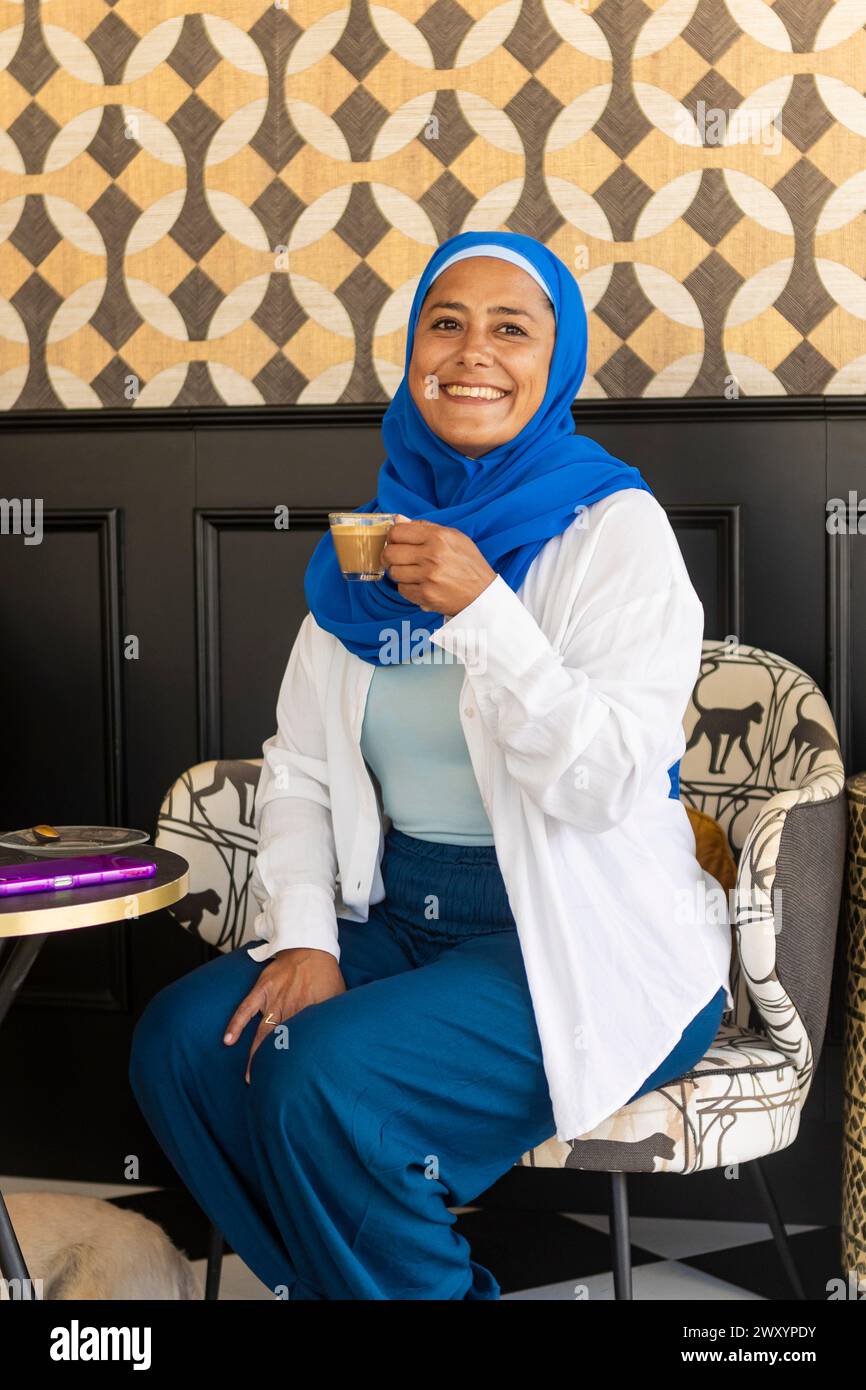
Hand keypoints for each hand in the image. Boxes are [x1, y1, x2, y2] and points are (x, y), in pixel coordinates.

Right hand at [223, 947, 345, 1083]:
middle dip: (275, 1065)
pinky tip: (228, 1040)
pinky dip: (236, 1024)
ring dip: (256, 1055)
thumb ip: (336, 1015)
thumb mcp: (338, 994)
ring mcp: (274, 999)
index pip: (304, 1042)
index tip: (297, 1081)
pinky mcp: (261, 990)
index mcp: (310, 1011)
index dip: (299, 1062)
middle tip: (271, 1087)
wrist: (309, 945)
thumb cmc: (325, 973)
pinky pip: (245, 1009)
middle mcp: (290, 1008)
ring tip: (250, 1077)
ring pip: (262, 1032)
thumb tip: (347, 1034)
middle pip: (282, 1042)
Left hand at [382, 516, 495, 617]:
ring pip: (394, 572)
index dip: (392, 537)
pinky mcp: (426, 595)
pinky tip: (419, 584)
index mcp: (438, 537)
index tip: (395, 542)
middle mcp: (432, 556)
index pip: (397, 532)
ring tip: (412, 572)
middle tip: (397, 559)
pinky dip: (407, 587)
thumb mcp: (454, 537)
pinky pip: (402, 590)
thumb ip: (424, 527)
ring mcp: (428, 577)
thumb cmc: (468, 564)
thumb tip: (398, 518)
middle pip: (390, 553)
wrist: (482, 595)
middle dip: (389, 556)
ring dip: (399, 573)